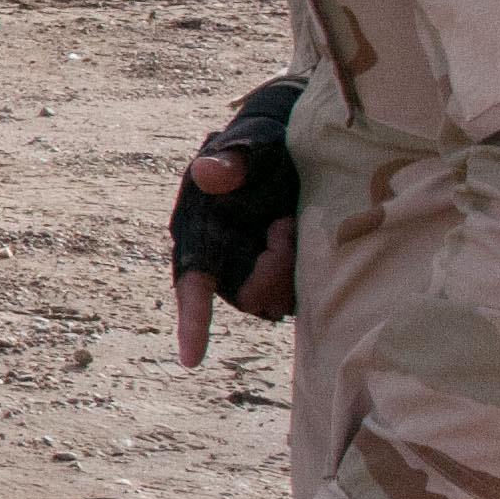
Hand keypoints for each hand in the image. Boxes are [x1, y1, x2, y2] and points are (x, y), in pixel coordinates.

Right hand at [173, 76, 306, 364]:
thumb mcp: (252, 141)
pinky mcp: (277, 273)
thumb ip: (233, 157)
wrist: (296, 140)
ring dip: (292, 270)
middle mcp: (218, 257)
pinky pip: (292, 294)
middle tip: (289, 224)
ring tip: (296, 222)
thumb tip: (209, 174)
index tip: (191, 359)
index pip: (192, 281)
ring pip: (271, 299)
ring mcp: (248, 268)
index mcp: (197, 229)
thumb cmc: (266, 139)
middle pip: (244, 295)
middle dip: (273, 270)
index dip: (192, 320)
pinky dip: (305, 274)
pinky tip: (308, 237)